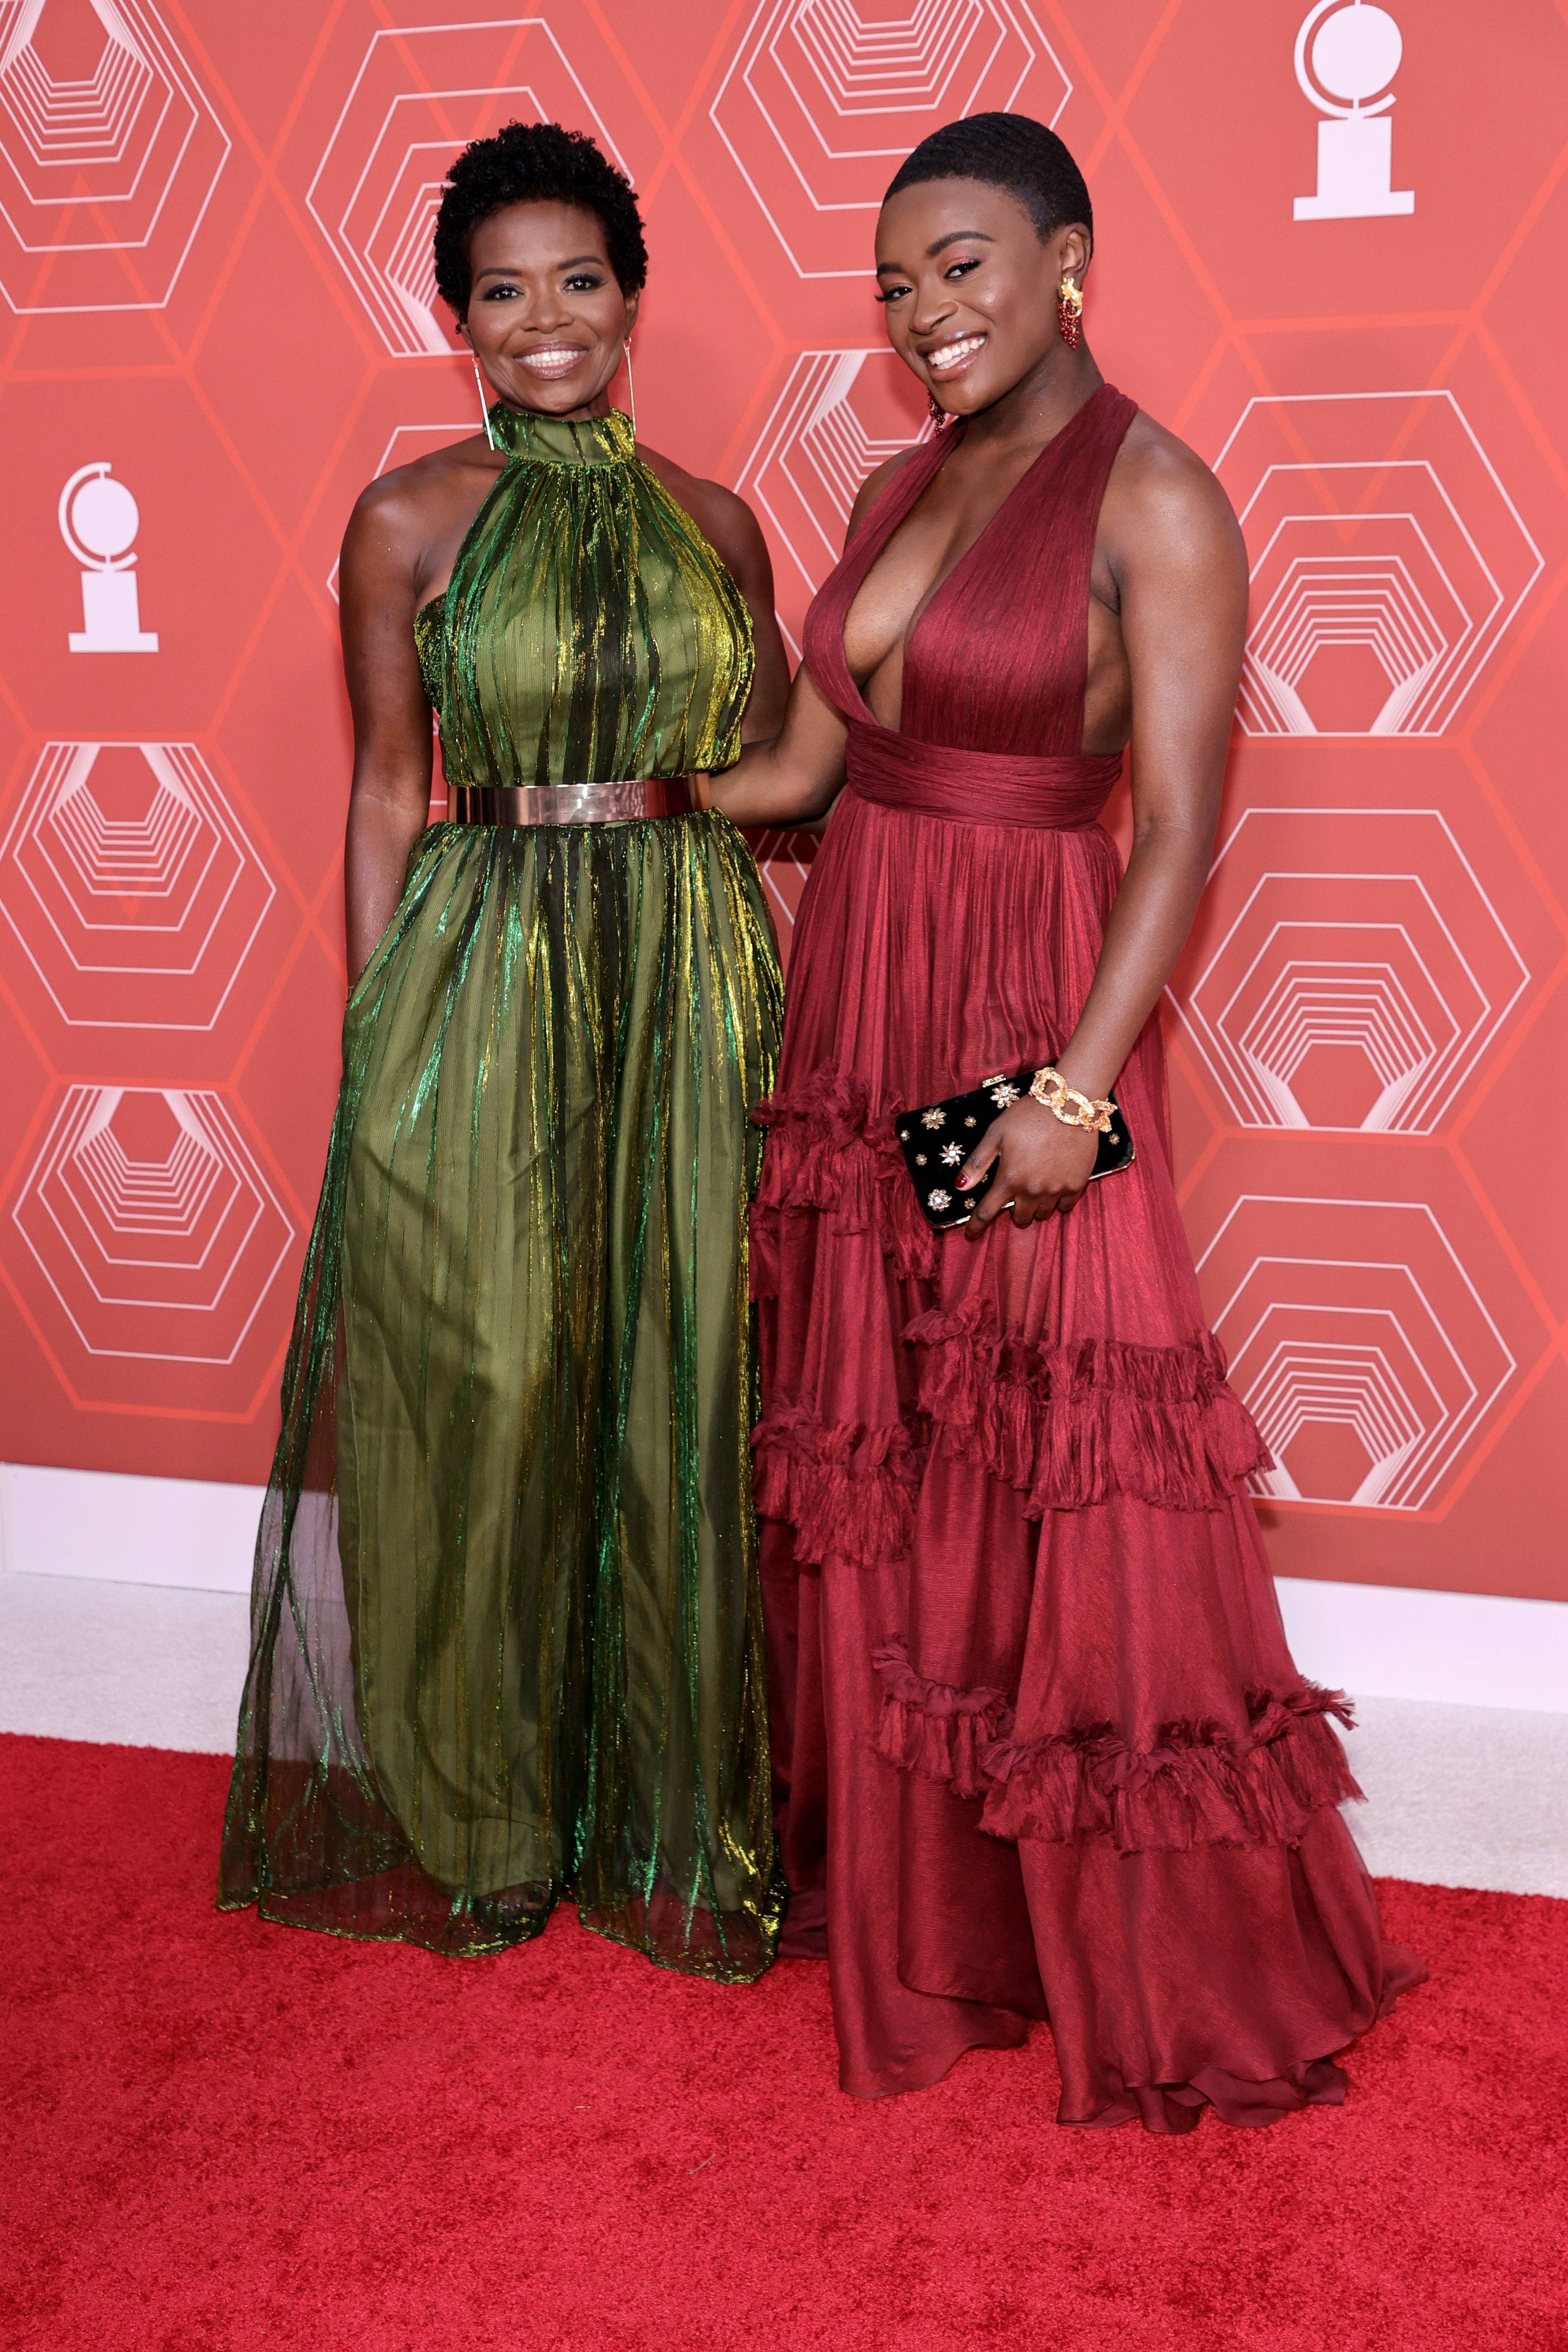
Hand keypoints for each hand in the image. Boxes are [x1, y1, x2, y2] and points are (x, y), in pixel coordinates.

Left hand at [957, 1098, 1098, 1234]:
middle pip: (1020, 1218)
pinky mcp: (1077, 1184)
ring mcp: (1056, 1189)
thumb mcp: (996, 1133)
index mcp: (1009, 1178)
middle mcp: (1032, 1190)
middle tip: (1017, 1191)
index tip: (971, 1235)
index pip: (987, 1213)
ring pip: (1042, 1214)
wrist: (1070, 1103)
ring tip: (1037, 1186)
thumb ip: (978, 1162)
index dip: (976, 1226)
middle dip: (1015, 1210)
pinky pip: (1065, 1206)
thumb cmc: (1029, 1115)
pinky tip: (1055, 1185)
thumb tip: (960, 1186)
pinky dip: (1058, 1201)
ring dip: (1036, 1206)